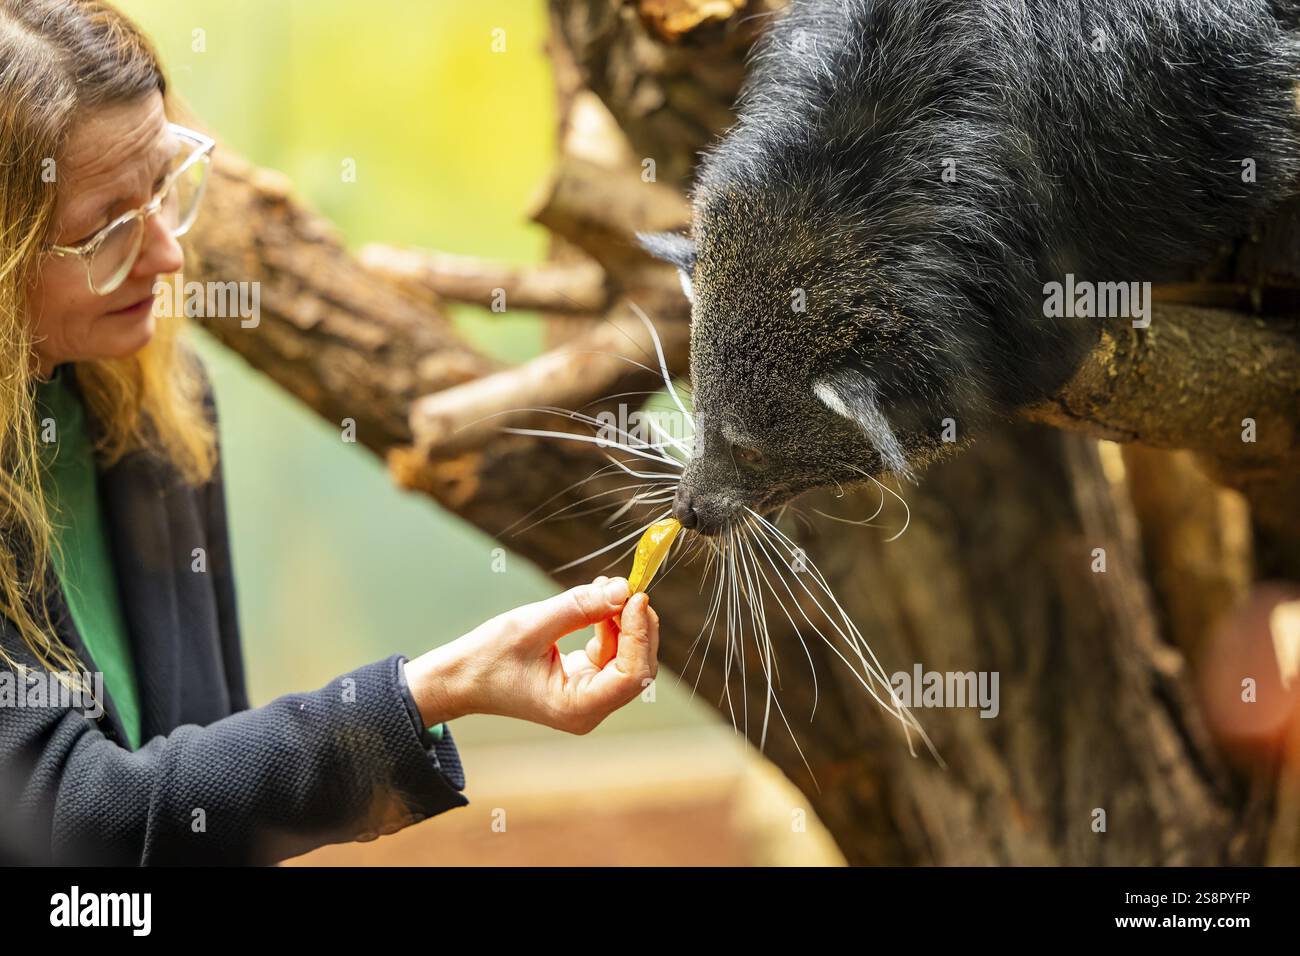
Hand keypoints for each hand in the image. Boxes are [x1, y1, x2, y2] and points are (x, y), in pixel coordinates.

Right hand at [403, 575, 659, 733]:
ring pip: (628, 656)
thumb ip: (579, 608)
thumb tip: (622, 589)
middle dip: (636, 625)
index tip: (635, 596)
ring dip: (622, 620)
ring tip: (603, 588)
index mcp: (578, 708)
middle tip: (626, 586)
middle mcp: (589, 708)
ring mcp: (588, 696)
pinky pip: (611, 652)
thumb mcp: (531, 626)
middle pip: (637, 667)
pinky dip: (610, 625)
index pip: (632, 674)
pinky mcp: (583, 680)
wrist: (460, 678)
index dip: (640, 634)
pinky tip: (597, 601)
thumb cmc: (487, 659)